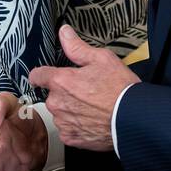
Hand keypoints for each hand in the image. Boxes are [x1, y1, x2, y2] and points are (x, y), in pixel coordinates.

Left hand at [28, 24, 139, 150]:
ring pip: (60, 113)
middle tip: (85, 91)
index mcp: (61, 81)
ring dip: (70, 110)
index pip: (37, 75)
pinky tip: (91, 120)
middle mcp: (58, 102)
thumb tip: (64, 33)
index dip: (41, 74)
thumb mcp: (101, 59)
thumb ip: (77, 47)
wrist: (133, 118)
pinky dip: (76, 126)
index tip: (42, 76)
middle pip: (52, 95)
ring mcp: (63, 122)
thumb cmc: (120, 89)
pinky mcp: (71, 137)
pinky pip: (67, 129)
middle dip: (64, 93)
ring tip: (91, 107)